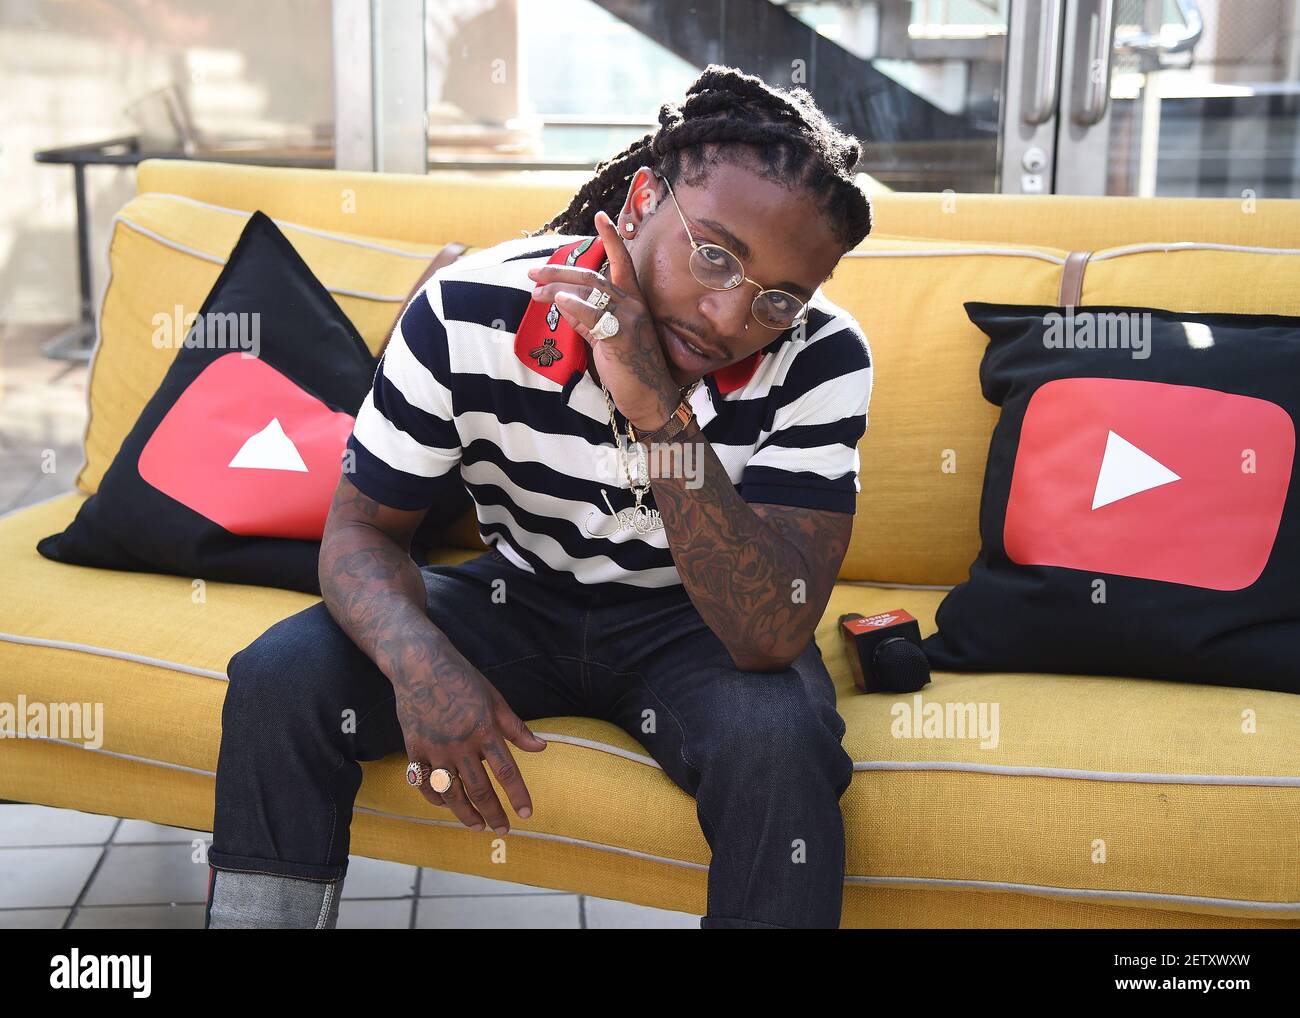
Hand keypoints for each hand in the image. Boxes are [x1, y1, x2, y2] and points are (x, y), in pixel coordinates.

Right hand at [392, 638, 545, 835]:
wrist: (420, 664)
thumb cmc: (462, 679)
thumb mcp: (495, 699)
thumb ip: (516, 728)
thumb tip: (542, 748)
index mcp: (485, 730)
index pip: (506, 772)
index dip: (517, 796)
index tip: (526, 815)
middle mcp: (460, 744)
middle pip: (479, 789)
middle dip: (493, 813)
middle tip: (502, 830)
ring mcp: (435, 748)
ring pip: (451, 792)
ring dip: (466, 814)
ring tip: (478, 826)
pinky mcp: (414, 748)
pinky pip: (424, 782)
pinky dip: (435, 797)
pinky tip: (446, 805)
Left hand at [526, 210, 677, 431]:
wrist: (649, 398)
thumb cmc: (628, 369)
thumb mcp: (603, 338)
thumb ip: (586, 318)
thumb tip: (563, 302)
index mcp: (633, 301)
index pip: (622, 262)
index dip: (612, 238)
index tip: (600, 216)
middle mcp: (633, 304)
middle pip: (593, 275)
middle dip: (559, 272)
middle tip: (533, 274)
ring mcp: (629, 318)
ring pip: (590, 290)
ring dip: (557, 287)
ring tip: (535, 291)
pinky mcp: (621, 336)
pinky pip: (594, 315)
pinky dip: (574, 305)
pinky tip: (558, 302)